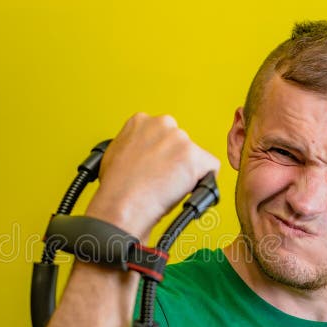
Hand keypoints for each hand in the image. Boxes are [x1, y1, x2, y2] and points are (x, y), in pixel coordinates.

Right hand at [86, 113, 219, 239]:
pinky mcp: (195, 156)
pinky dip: (204, 182)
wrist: (122, 205)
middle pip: (180, 143)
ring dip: (187, 172)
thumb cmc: (115, 188)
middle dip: (175, 161)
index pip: (162, 133)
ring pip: (195, 157)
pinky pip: (212, 168)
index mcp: (141, 121)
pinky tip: (186, 191)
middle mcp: (162, 124)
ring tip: (168, 189)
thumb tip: (142, 153)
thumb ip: (133, 145)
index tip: (157, 167)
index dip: (161, 154)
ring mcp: (180, 139)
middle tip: (163, 181)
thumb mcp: (114, 153)